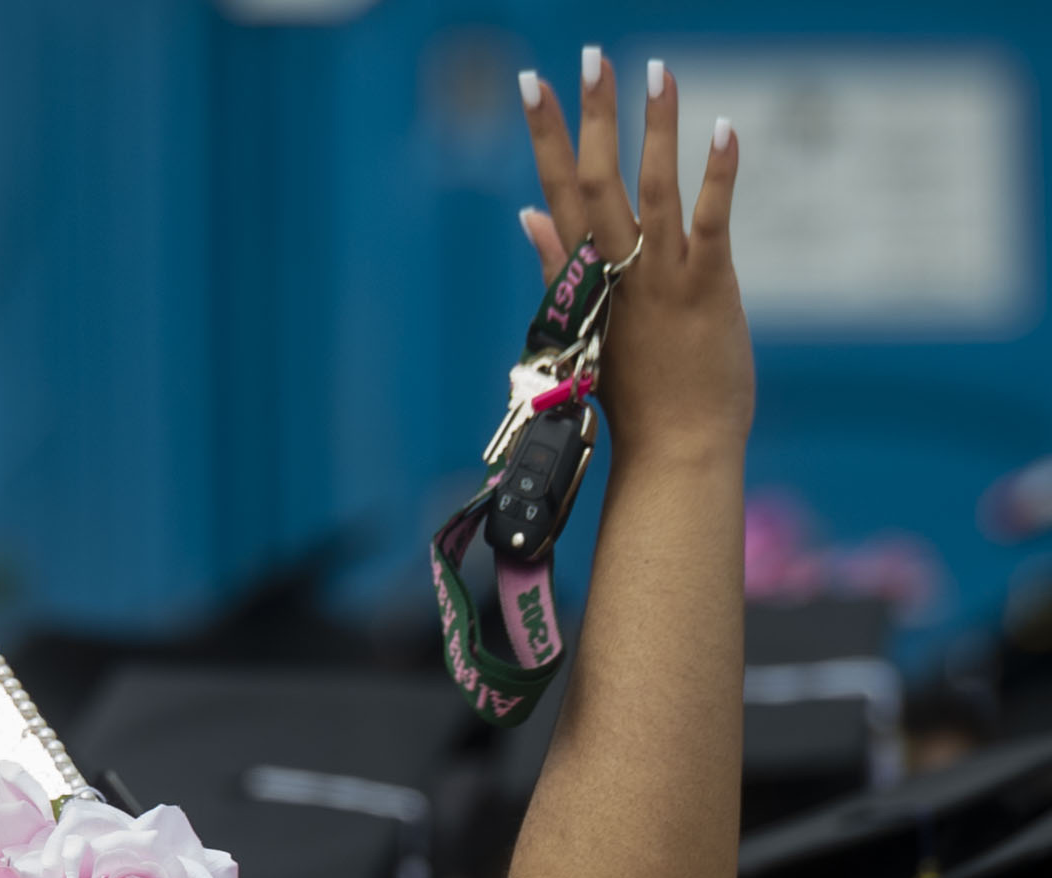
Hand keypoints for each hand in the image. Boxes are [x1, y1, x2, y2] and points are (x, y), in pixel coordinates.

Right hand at [519, 49, 749, 468]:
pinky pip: (711, 220)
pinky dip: (717, 174)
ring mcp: (660, 278)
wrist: (676, 450)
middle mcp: (616, 271)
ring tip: (655, 69)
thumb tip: (528, 214)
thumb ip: (558, 265)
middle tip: (587, 55)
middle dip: (592, 114)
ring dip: (653, 126)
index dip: (546, 135)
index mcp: (586, 278)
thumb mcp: (587, 326)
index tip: (532, 84)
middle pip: (597, 179)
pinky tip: (722, 128)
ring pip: (651, 189)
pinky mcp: (707, 287)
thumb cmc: (636, 397)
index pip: (558, 191)